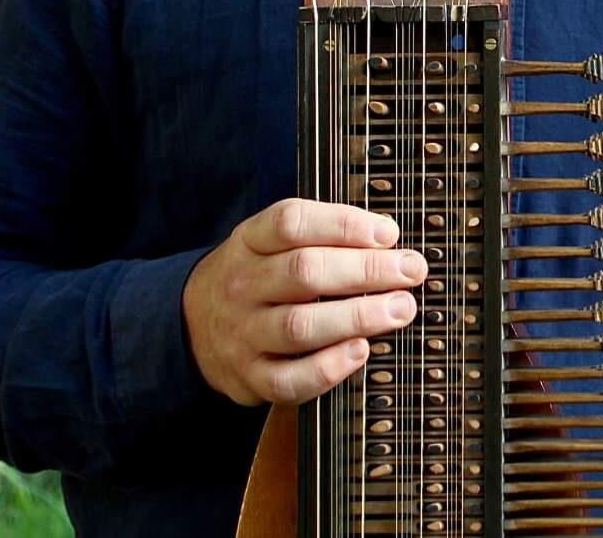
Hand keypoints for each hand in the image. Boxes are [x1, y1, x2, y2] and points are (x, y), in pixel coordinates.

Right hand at [182, 198, 425, 405]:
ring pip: (299, 326)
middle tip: (411, 271)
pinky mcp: (250, 377)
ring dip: (357, 317)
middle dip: (366, 271)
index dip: (344, 224)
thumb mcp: (271, 241)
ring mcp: (243, 334)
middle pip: (303, 272)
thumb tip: (387, 236)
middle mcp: (242, 285)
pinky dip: (328, 369)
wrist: (192, 324)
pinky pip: (289, 380)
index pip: (291, 222)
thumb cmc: (258, 276)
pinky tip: (361, 352)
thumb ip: (323, 234)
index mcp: (250, 241)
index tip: (388, 233)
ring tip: (400, 309)